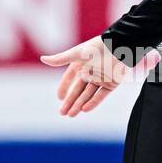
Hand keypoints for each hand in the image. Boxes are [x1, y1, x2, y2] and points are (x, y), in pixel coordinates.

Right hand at [39, 35, 159, 116]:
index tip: (59, 97)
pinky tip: (84, 110)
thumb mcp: (76, 54)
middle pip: (78, 90)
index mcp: (81, 64)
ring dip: (79, 105)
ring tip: (71, 115)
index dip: (64, 87)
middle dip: (70, 101)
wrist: (119, 47)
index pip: (70, 78)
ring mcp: (101, 79)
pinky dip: (93, 103)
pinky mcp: (111, 84)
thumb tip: (42, 59)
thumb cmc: (97, 48)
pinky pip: (100, 96)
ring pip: (88, 95)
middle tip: (62, 113)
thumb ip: (60, 59)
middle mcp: (90, 73)